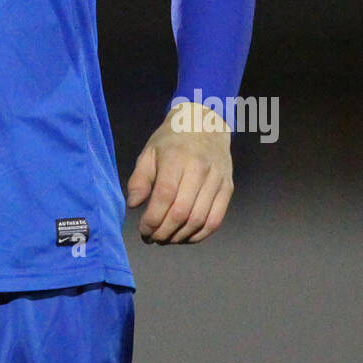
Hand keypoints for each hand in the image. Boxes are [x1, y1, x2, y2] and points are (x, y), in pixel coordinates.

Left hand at [126, 101, 233, 243]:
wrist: (206, 123)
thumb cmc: (172, 139)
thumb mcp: (150, 151)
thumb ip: (140, 178)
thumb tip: (134, 205)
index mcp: (176, 158)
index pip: (165, 196)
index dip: (152, 218)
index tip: (143, 229)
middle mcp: (199, 169)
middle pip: (181, 211)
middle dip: (164, 232)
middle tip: (152, 238)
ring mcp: (216, 179)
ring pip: (199, 219)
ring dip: (180, 236)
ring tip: (166, 239)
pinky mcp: (227, 188)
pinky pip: (216, 219)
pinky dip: (200, 234)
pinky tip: (185, 237)